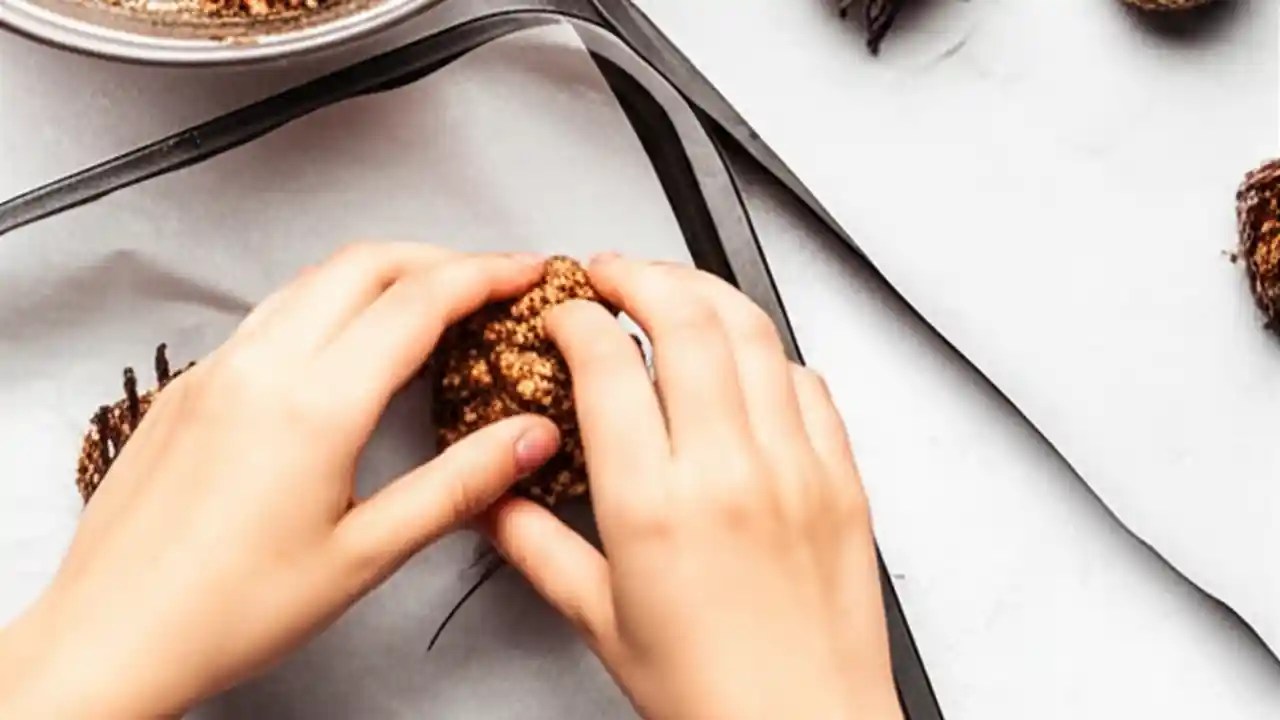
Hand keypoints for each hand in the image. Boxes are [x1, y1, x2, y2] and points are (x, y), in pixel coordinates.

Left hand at [0, 244, 559, 718]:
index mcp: (314, 404)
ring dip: (381, 274)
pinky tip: (347, 347)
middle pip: (365, 264)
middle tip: (488, 282)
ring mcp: (217, 368)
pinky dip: (329, 304)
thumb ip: (460, 485)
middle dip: (438, 258)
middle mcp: (261, 366)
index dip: (485, 274)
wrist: (113, 636)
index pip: (418, 301)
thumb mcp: (367, 554)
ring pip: (314, 280)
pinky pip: (271, 313)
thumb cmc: (230, 611)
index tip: (526, 271)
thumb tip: (532, 437)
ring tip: (427, 306)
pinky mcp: (189, 385)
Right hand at [482, 255, 901, 719]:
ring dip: (706, 291)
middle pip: (686, 317)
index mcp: (655, 505)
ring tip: (677, 289)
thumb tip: (501, 506)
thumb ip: (538, 549)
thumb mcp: (602, 621)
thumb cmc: (715, 693)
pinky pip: (808, 382)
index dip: (578, 318)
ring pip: (753, 331)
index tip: (564, 314)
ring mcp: (794, 464)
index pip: (609, 364)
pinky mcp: (840, 475)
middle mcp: (728, 470)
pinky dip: (770, 352)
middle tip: (614, 272)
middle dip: (640, 273)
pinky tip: (749, 360)